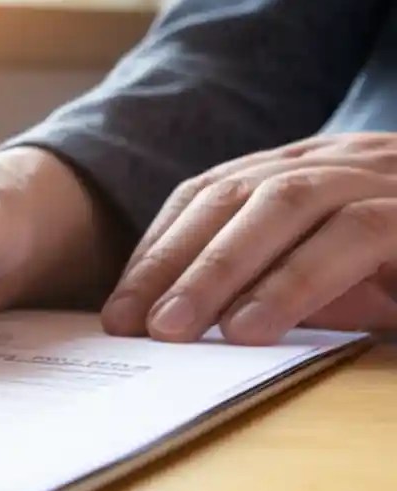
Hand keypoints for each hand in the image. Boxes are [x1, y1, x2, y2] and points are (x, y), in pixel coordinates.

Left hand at [102, 133, 396, 343]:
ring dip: (217, 269)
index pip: (215, 193)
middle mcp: (342, 160)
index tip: (119, 307)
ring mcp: (383, 177)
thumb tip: (200, 325)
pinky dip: (293, 281)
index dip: (160, 247)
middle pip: (233, 195)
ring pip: (282, 204)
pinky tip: (253, 327)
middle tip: (128, 324)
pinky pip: (354, 234)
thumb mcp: (349, 283)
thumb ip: (282, 287)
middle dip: (171, 261)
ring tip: (174, 330)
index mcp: (312, 168)